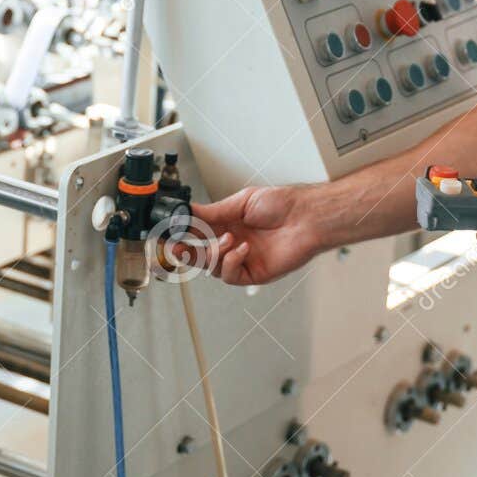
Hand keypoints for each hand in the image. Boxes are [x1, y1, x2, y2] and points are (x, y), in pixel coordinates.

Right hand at [188, 185, 325, 285]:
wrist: (306, 217)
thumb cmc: (284, 205)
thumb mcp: (242, 201)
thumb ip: (214, 211)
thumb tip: (189, 211)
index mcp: (230, 224)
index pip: (198, 232)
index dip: (183, 234)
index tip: (171, 231)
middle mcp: (234, 243)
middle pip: (200, 255)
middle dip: (185, 253)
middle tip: (177, 247)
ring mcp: (243, 260)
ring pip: (212, 268)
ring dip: (215, 253)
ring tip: (230, 238)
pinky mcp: (254, 273)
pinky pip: (230, 275)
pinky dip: (231, 261)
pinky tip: (243, 248)